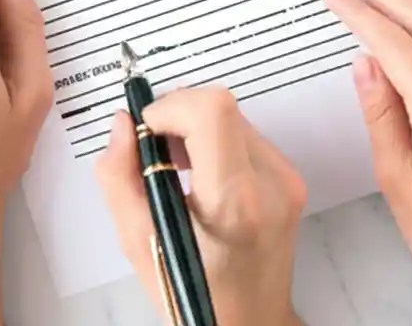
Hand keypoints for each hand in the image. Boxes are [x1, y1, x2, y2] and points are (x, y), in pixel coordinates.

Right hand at [96, 88, 305, 325]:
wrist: (249, 323)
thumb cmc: (192, 293)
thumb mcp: (138, 242)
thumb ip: (120, 177)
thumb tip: (123, 124)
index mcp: (233, 202)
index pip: (211, 111)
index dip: (170, 107)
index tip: (146, 131)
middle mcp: (270, 183)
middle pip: (221, 107)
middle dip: (177, 115)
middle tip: (152, 149)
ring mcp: (287, 179)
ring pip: (233, 116)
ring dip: (195, 128)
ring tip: (174, 167)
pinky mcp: (291, 178)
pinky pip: (246, 136)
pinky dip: (215, 142)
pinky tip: (199, 175)